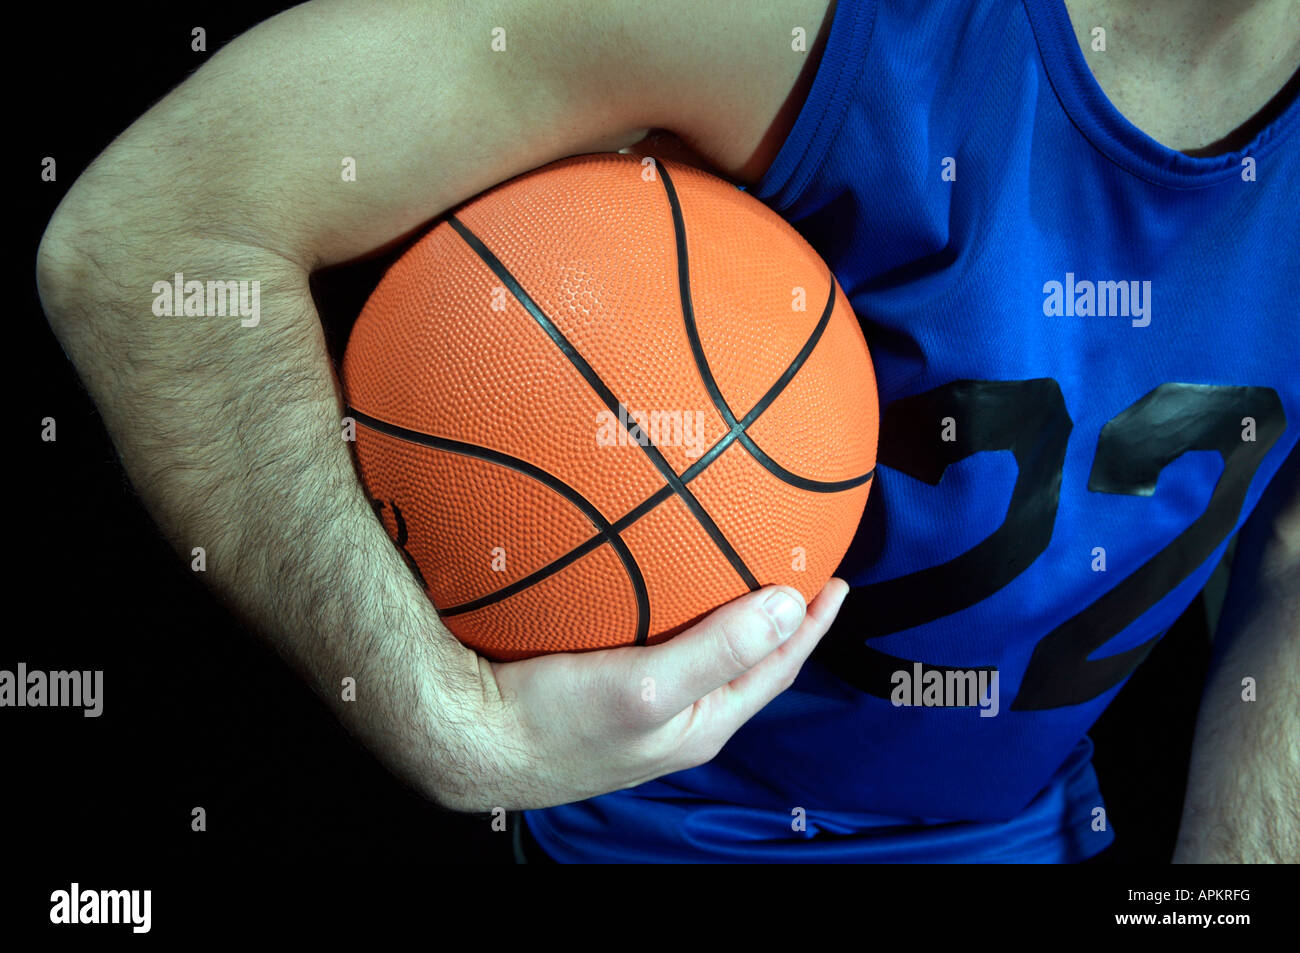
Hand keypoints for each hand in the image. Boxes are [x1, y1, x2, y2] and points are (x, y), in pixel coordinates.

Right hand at [444, 579, 848, 810]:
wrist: (469, 740)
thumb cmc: (553, 722)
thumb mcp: (647, 687)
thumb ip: (720, 649)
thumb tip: (790, 606)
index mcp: (702, 724)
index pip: (776, 668)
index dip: (810, 626)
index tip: (837, 581)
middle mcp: (679, 718)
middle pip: (746, 663)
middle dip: (779, 622)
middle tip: (799, 571)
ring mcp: (643, 706)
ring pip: (705, 654)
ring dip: (732, 617)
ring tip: (745, 575)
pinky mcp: (606, 689)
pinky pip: (662, 646)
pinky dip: (681, 615)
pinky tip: (663, 588)